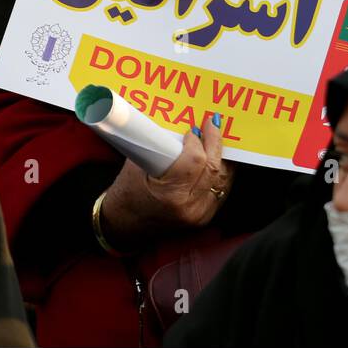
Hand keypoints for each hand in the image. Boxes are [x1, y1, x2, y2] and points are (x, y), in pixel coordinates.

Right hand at [100, 113, 234, 242]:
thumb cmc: (127, 191)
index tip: (194, 129)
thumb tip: (181, 124)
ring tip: (216, 138)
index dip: (197, 141)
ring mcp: (200, 214)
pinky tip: (217, 157)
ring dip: (221, 156)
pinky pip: (221, 188)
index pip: (195, 160)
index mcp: (171, 195)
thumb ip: (162, 145)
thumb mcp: (138, 164)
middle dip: (214, 142)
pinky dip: (220, 171)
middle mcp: (190, 208)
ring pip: (223, 178)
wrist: (124, 224)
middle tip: (212, 125)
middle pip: (213, 168)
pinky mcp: (206, 217)